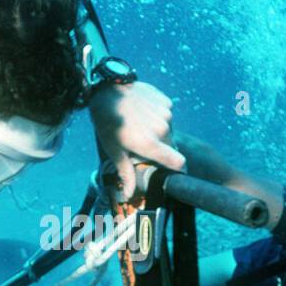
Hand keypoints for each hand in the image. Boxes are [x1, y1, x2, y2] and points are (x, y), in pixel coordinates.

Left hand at [89, 81, 186, 201]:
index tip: (171, 169)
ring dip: (158, 131)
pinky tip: (143, 112)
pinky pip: (166, 115)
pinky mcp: (165, 101)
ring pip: (168, 130)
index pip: (178, 162)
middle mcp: (163, 129)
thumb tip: (129, 195)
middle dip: (160, 148)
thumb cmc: (108, 123)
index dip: (177, 168)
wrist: (107, 89)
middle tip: (142, 143)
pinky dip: (158, 117)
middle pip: (171, 146)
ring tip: (140, 125)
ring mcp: (165, 113)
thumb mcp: (114, 150)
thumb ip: (126, 173)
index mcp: (151, 144)